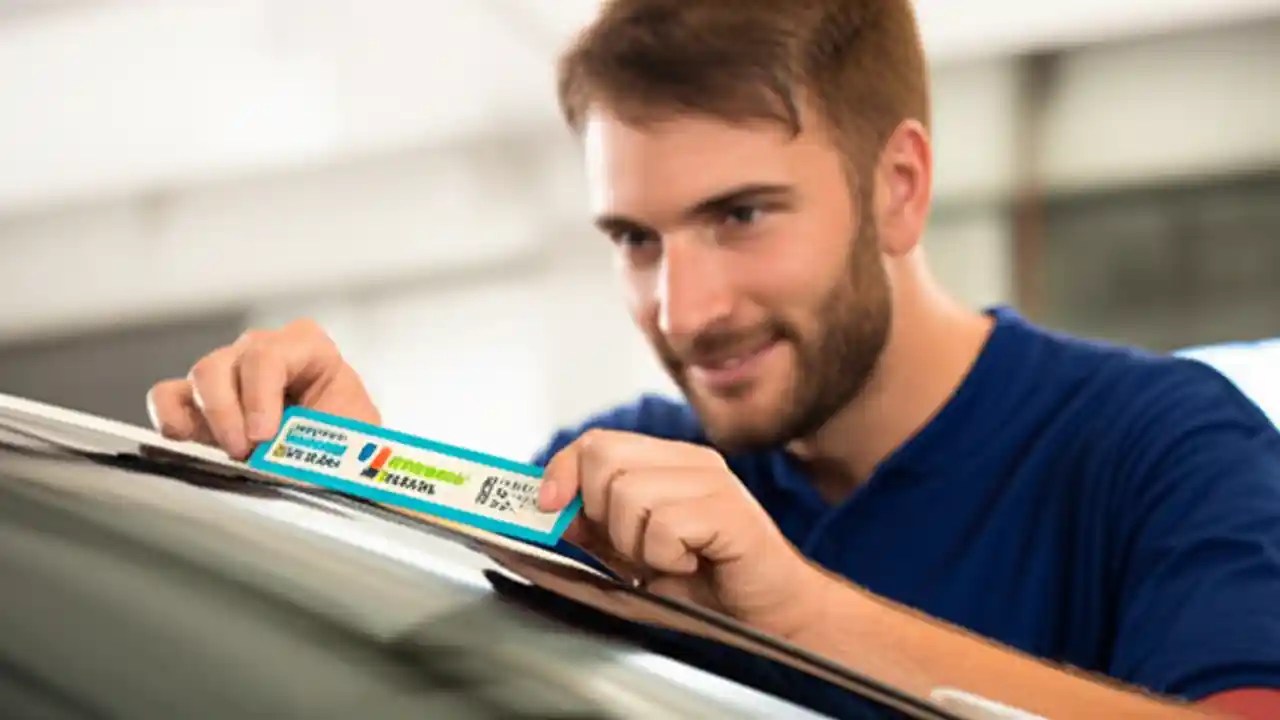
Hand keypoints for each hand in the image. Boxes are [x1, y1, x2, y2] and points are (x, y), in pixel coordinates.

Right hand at [146, 319, 379, 458]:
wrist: (347, 458)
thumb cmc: (353, 442)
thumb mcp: (351, 439)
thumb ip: (323, 443)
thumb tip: (292, 461)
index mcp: (307, 347)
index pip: (269, 355)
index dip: (260, 396)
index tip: (262, 437)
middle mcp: (262, 349)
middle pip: (223, 363)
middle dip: (228, 412)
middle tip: (244, 452)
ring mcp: (230, 371)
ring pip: (199, 377)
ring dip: (209, 420)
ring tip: (231, 453)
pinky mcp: (202, 401)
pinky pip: (168, 396)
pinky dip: (170, 418)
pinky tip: (186, 442)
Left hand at [511, 429, 833, 639]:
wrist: (771, 615)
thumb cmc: (704, 586)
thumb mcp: (630, 559)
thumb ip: (588, 534)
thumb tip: (533, 517)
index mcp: (665, 462)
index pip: (594, 442)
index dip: (561, 472)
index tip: (547, 508)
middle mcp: (689, 462)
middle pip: (603, 458)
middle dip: (601, 516)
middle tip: (633, 548)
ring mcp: (712, 482)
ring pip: (628, 494)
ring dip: (637, 545)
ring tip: (669, 560)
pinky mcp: (729, 511)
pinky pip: (664, 525)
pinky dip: (666, 558)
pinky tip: (691, 564)